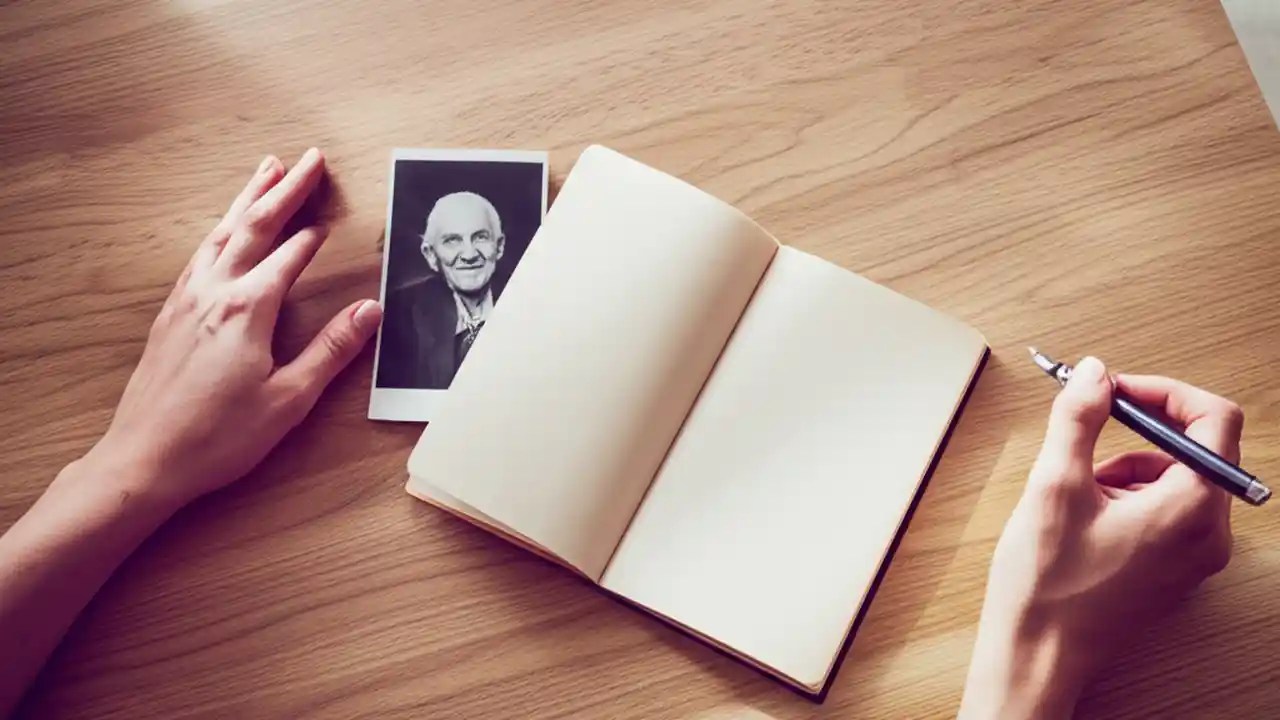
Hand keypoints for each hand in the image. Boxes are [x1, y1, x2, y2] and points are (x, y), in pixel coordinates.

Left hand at [79, 149, 381, 509]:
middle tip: (308, 158)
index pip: (289, 256)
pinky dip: (219, 230)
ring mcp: (186, 300)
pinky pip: (199, 255)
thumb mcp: (289, 399)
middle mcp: (213, 293)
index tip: (331, 217)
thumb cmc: (217, 437)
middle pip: (253, 226)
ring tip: (266, 170)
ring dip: (247, 198)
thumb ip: (331, 350)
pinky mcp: (169, 315)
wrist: (143, 459)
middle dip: (284, 189)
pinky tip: (222, 231)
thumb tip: (369, 312)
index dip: (312, 236)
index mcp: (247, 309)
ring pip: (220, 233)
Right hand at [959, 357, 1238, 718]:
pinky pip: (1168, 509)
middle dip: (1139, 429)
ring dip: (1129, 463)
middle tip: (1089, 425)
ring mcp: (1195, 556)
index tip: (1115, 391)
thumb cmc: (1047, 587)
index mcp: (1192, 509)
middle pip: (1197, 448)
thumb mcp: (1055, 486)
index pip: (1215, 419)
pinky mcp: (1174, 568)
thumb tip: (1094, 374)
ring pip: (1178, 478)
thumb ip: (1079, 419)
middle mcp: (1208, 534)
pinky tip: (1084, 511)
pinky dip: (1130, 494)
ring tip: (1078, 484)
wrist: (1036, 656)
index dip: (1163, 392)